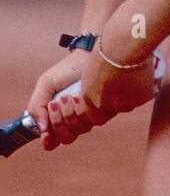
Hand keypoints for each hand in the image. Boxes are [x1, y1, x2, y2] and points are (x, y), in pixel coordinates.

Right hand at [28, 47, 157, 151]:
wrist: (88, 54)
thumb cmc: (67, 70)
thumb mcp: (46, 85)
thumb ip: (37, 107)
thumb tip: (41, 130)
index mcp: (61, 116)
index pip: (54, 139)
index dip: (49, 141)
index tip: (46, 137)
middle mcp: (77, 119)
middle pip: (66, 138)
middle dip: (58, 123)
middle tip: (56, 103)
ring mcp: (91, 116)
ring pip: (79, 130)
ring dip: (69, 114)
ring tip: (67, 96)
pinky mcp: (106, 110)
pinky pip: (93, 121)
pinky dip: (81, 110)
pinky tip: (79, 96)